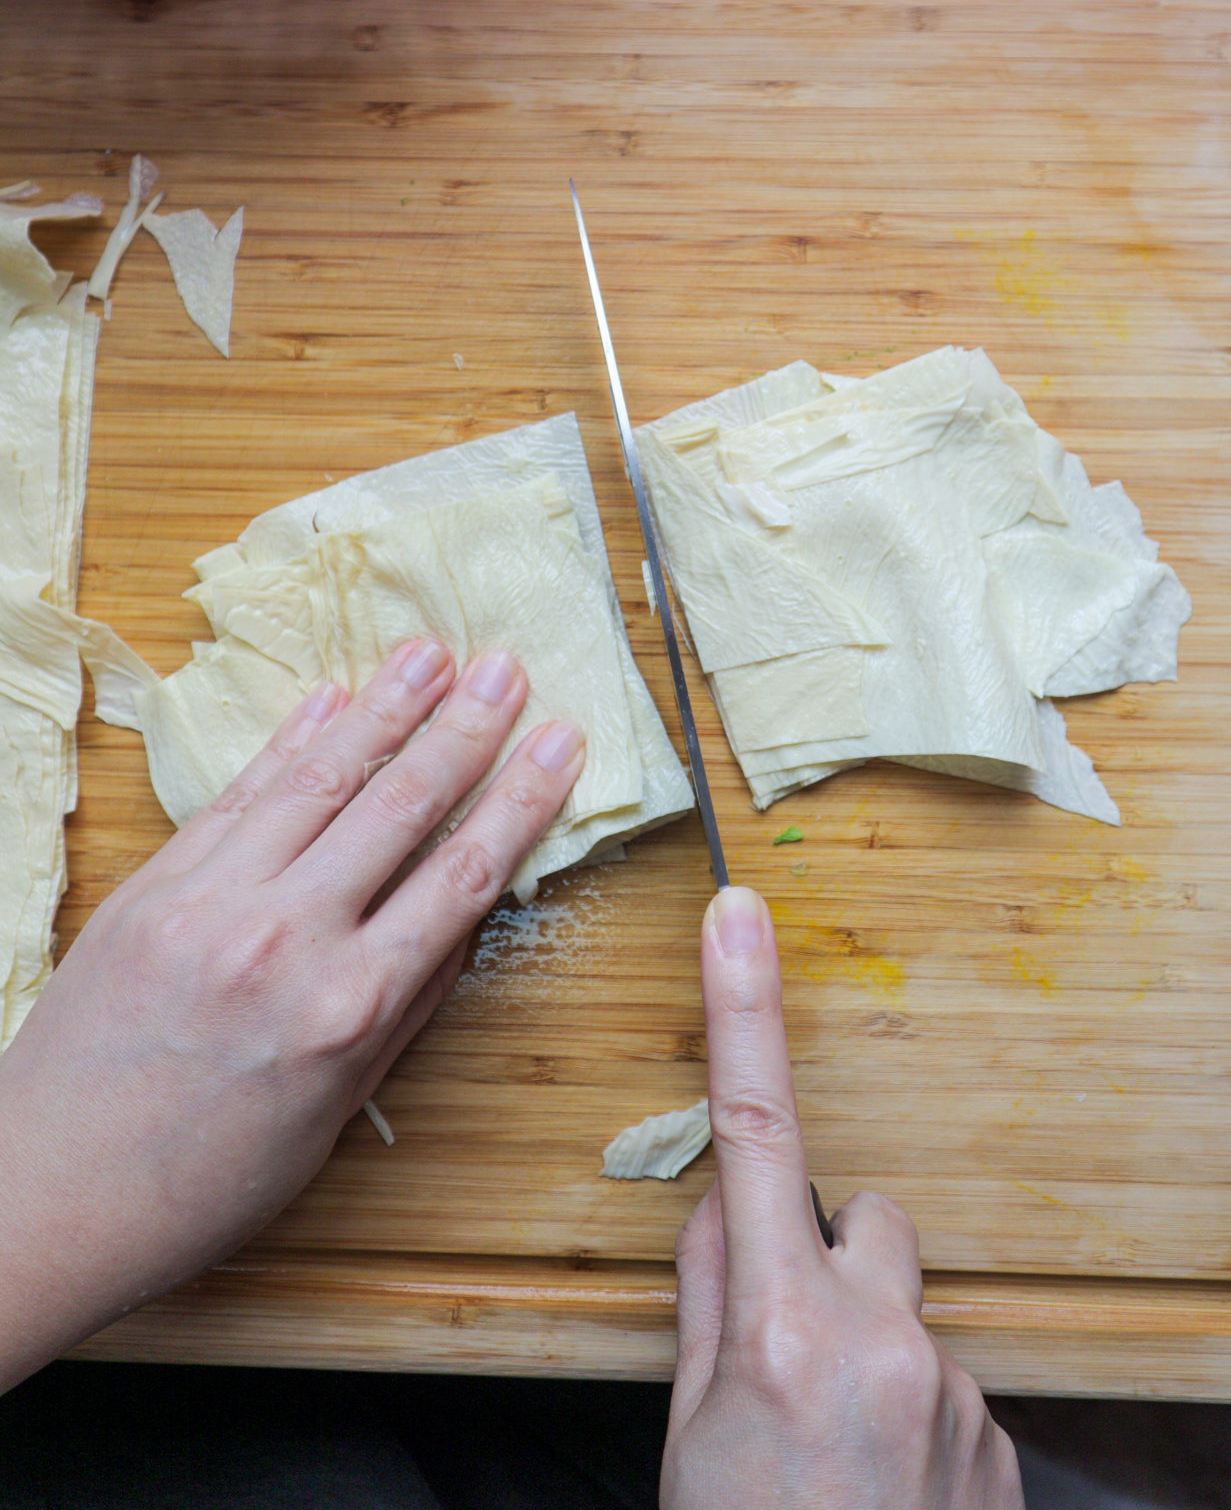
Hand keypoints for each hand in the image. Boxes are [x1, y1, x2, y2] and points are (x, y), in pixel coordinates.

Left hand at [0, 639, 583, 1391]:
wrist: (47, 1196)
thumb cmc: (202, 1183)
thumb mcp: (335, 1114)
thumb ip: (405, 1008)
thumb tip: (465, 919)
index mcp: (347, 1009)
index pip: (461, 875)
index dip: (520, 799)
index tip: (561, 740)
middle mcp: (284, 940)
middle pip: (398, 807)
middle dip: (464, 729)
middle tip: (506, 667)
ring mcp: (211, 903)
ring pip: (317, 781)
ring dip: (383, 708)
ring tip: (431, 652)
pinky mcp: (152, 887)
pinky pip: (237, 796)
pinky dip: (288, 742)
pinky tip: (330, 699)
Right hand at [662, 886, 1022, 1509]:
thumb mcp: (684, 1440)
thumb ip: (706, 1304)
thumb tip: (720, 1212)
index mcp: (784, 1327)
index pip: (753, 1134)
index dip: (742, 1012)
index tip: (737, 912)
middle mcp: (885, 1337)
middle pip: (862, 1221)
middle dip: (822, 1259)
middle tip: (778, 1366)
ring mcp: (956, 1388)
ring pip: (902, 1309)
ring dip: (868, 1346)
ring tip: (831, 1452)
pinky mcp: (1000, 1438)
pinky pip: (945, 1379)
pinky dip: (910, 1413)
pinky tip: (878, 1488)